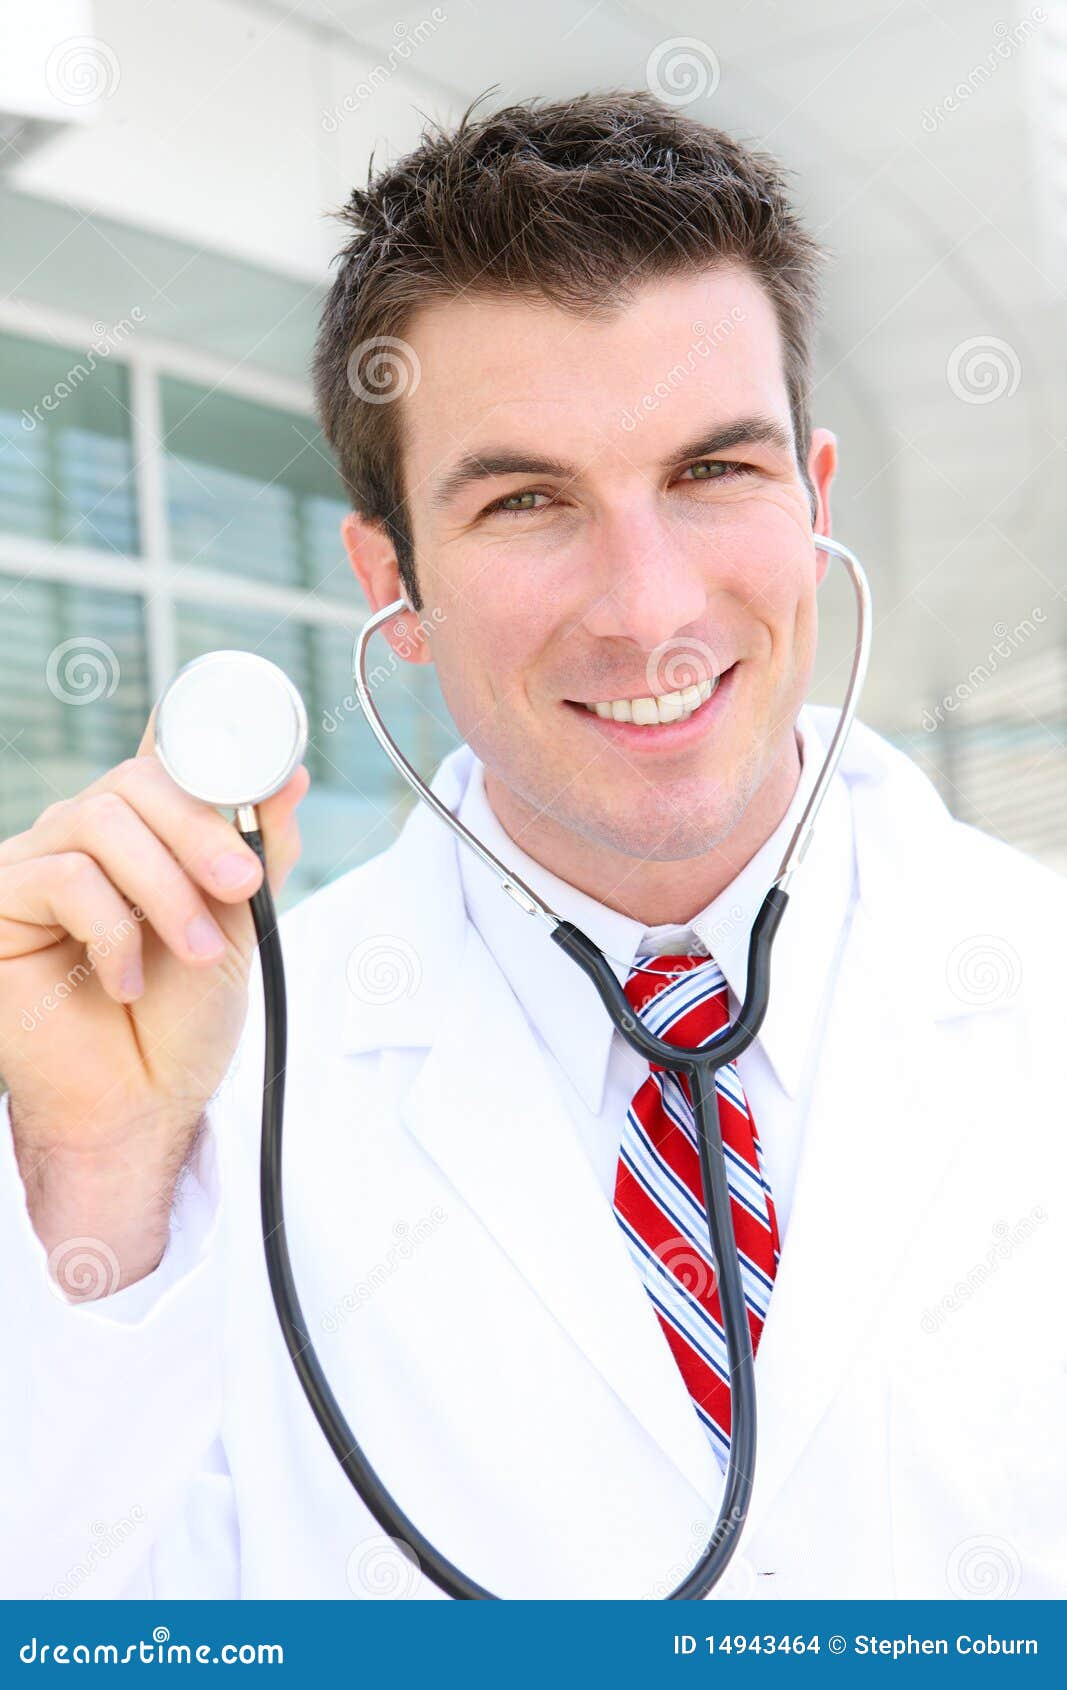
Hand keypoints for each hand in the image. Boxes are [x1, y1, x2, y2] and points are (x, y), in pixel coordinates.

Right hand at [0, 707, 308, 1292]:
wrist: (141, 1103)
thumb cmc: (182, 1019)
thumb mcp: (239, 923)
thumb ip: (258, 848)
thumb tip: (291, 776)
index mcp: (142, 832)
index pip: (166, 760)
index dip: (212, 757)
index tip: (270, 785)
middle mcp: (84, 837)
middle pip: (133, 781)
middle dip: (199, 831)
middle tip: (241, 887)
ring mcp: (37, 865)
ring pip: (98, 822)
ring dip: (163, 887)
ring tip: (197, 951)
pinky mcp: (2, 904)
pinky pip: (62, 878)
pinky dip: (112, 931)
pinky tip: (125, 981)